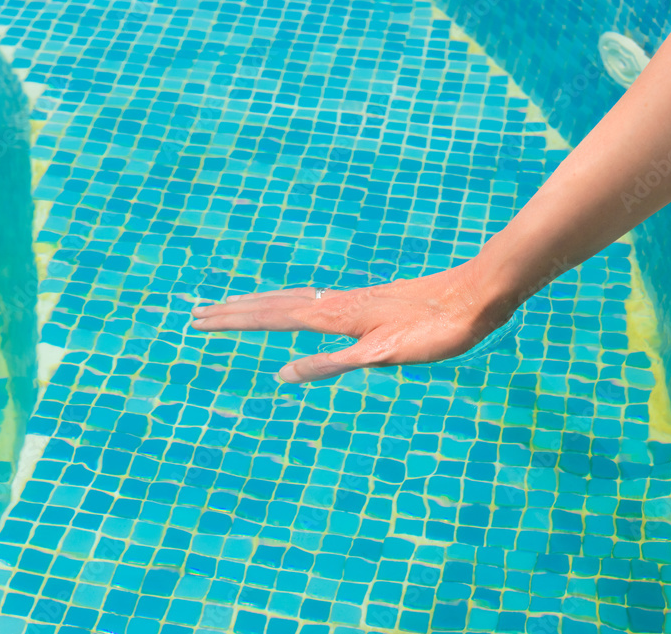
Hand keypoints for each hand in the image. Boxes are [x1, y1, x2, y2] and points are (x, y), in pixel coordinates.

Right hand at [189, 261, 516, 383]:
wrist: (474, 296)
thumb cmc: (435, 330)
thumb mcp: (382, 356)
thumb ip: (331, 364)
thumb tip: (281, 375)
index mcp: (334, 316)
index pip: (270, 317)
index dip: (233, 321)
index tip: (198, 321)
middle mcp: (336, 304)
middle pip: (273, 305)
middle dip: (234, 311)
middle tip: (196, 313)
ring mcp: (351, 302)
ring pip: (291, 301)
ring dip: (257, 305)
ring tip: (232, 307)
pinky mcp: (368, 304)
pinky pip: (312, 302)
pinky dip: (287, 305)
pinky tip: (296, 309)